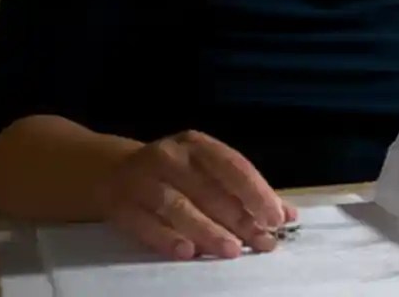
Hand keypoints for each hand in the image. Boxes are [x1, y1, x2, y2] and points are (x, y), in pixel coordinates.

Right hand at [96, 130, 297, 259]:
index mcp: (197, 145)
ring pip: (179, 207)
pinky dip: (167, 239)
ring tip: (232, 250)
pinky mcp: (121, 206)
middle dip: (240, 219)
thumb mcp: (207, 170)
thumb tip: (288, 215)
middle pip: (209, 190)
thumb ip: (246, 191)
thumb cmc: (174, 173)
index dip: (256, 192)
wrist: (110, 171)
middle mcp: (169, 157)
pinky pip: (146, 224)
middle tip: (262, 242)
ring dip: (207, 230)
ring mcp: (142, 180)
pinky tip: (188, 253)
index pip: (233, 166)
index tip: (277, 217)